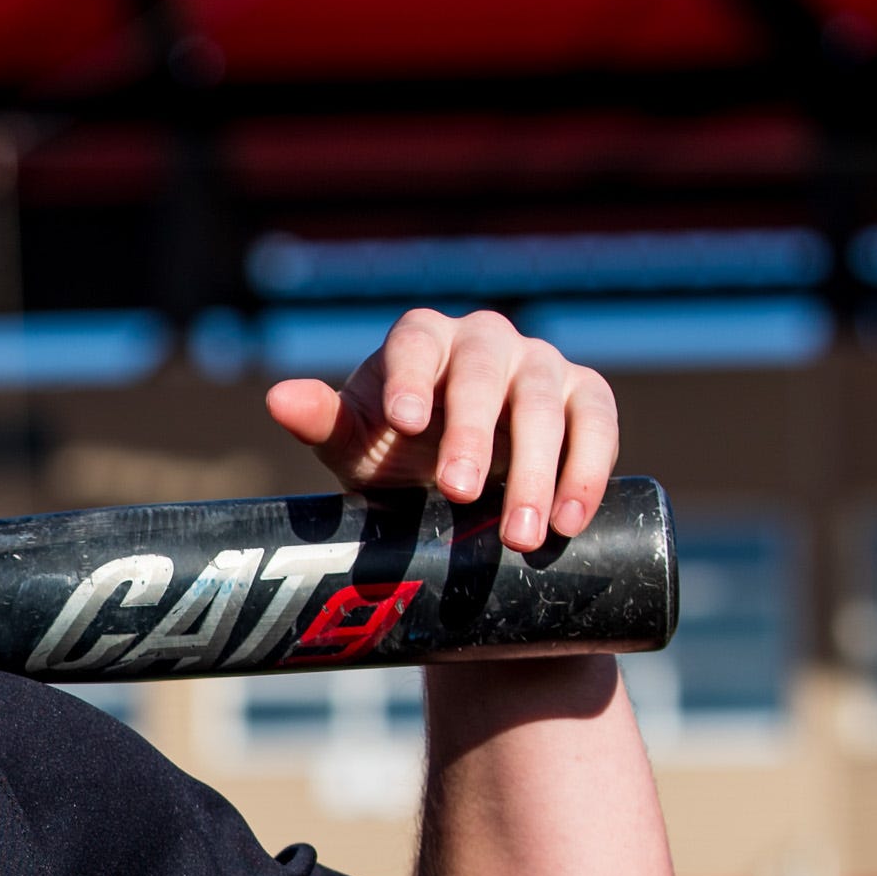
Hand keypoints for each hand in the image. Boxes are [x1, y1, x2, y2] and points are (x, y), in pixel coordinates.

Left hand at [266, 307, 618, 554]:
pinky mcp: (586, 397)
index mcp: (423, 340)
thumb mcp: (356, 444)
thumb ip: (322, 421)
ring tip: (521, 536)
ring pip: (548, 403)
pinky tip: (571, 519)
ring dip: (538, 470)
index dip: (413, 377)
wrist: (456, 486)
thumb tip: (277, 398)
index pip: (418, 342)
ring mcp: (542, 365)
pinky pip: (599, 423)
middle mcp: (487, 340)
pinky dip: (590, 470)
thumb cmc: (397, 455)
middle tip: (459, 494)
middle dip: (475, 436)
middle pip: (487, 375)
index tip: (406, 423)